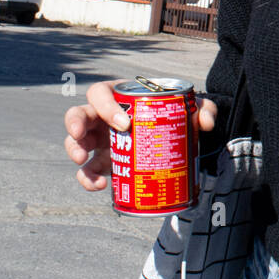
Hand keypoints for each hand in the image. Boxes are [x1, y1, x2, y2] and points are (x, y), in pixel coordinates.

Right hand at [63, 80, 216, 191]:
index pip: (101, 93)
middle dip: (74, 124)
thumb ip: (204, 108)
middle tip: (82, 137)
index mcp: (119, 96)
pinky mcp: (103, 162)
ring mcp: (100, 140)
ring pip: (75, 141)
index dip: (106, 106)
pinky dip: (87, 178)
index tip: (125, 124)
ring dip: (73, 150)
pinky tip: (99, 186)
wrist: (176, 137)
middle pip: (78, 114)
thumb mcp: (191, 108)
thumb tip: (205, 122)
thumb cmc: (176, 114)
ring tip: (82, 162)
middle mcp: (104, 116)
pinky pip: (87, 170)